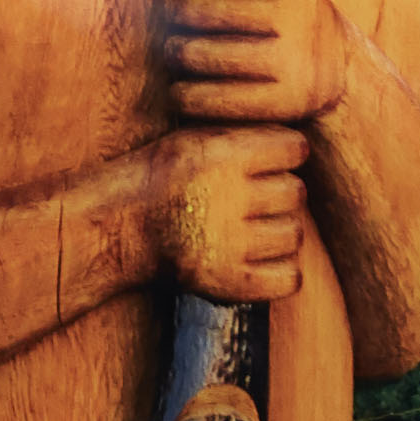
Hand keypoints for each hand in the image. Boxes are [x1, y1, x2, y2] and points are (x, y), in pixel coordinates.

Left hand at [166, 0, 341, 128]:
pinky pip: (210, 98)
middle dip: (173, 13)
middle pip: (200, 10)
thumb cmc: (287, 17)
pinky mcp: (284, 102)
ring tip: (173, 53)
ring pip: (199, 55)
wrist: (342, 73)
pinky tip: (181, 91)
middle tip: (166, 19)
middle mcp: (296, 16)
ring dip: (174, 54)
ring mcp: (293, 62)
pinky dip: (185, 95)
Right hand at [169, 125, 311, 305]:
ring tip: (250, 232)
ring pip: (294, 235)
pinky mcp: (226, 282)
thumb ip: (246, 138)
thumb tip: (305, 147)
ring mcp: (228, 244)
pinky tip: (261, 263)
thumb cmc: (161, 178)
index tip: (264, 164)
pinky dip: (281, 273)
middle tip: (250, 202)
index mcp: (220, 156)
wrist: (114, 227)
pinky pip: (288, 278)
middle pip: (296, 193)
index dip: (284, 155)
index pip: (294, 149)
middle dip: (279, 196)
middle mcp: (226, 197)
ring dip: (279, 234)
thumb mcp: (195, 139)